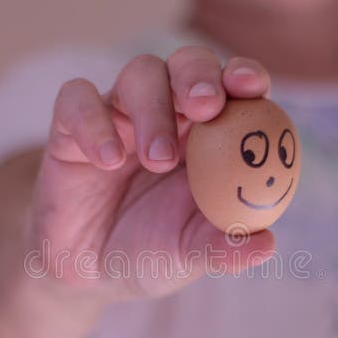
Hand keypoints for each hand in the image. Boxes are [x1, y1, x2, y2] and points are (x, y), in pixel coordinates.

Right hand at [32, 46, 274, 300]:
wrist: (88, 272)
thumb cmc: (150, 253)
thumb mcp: (189, 255)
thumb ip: (224, 248)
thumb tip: (265, 244)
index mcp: (209, 135)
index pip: (234, 87)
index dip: (245, 76)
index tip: (253, 87)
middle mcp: (167, 113)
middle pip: (188, 64)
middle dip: (200, 76)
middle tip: (207, 108)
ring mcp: (119, 115)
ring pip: (139, 74)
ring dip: (153, 108)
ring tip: (158, 159)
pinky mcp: (72, 127)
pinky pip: (77, 100)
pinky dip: (93, 122)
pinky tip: (108, 161)